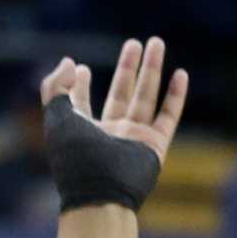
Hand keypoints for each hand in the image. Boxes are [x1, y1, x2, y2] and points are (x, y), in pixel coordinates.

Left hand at [41, 35, 188, 169]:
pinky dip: (175, 96)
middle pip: (121, 93)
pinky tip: (180, 74)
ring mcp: (133, 138)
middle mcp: (109, 133)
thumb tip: (69, 62)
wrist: (101, 194)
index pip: (81, 102)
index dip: (79, 85)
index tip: (79, 68)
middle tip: (134, 43)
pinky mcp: (154, 145)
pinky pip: (168, 116)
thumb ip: (56, 88)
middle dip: (127, 68)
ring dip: (151, 70)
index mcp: (82, 129)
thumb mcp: (57, 119)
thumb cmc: (76, 159)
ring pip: (145, 97)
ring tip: (157, 43)